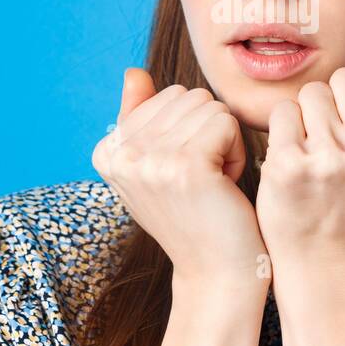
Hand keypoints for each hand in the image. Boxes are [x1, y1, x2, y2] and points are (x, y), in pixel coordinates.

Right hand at [91, 68, 269, 292]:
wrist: (216, 273)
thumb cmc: (195, 214)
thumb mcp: (157, 165)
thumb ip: (141, 117)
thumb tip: (134, 72)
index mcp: (107, 151)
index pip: (165, 95)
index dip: (188, 130)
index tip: (183, 174)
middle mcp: (120, 155)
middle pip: (189, 96)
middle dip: (208, 132)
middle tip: (203, 180)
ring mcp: (149, 160)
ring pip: (210, 108)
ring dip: (224, 143)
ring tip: (213, 184)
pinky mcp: (185, 166)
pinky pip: (226, 123)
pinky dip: (237, 153)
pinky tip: (226, 186)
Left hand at [254, 52, 344, 272]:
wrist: (326, 254)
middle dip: (339, 101)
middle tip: (340, 139)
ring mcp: (330, 159)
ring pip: (312, 92)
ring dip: (311, 115)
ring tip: (319, 149)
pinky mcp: (290, 165)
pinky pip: (283, 112)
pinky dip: (285, 130)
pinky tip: (297, 156)